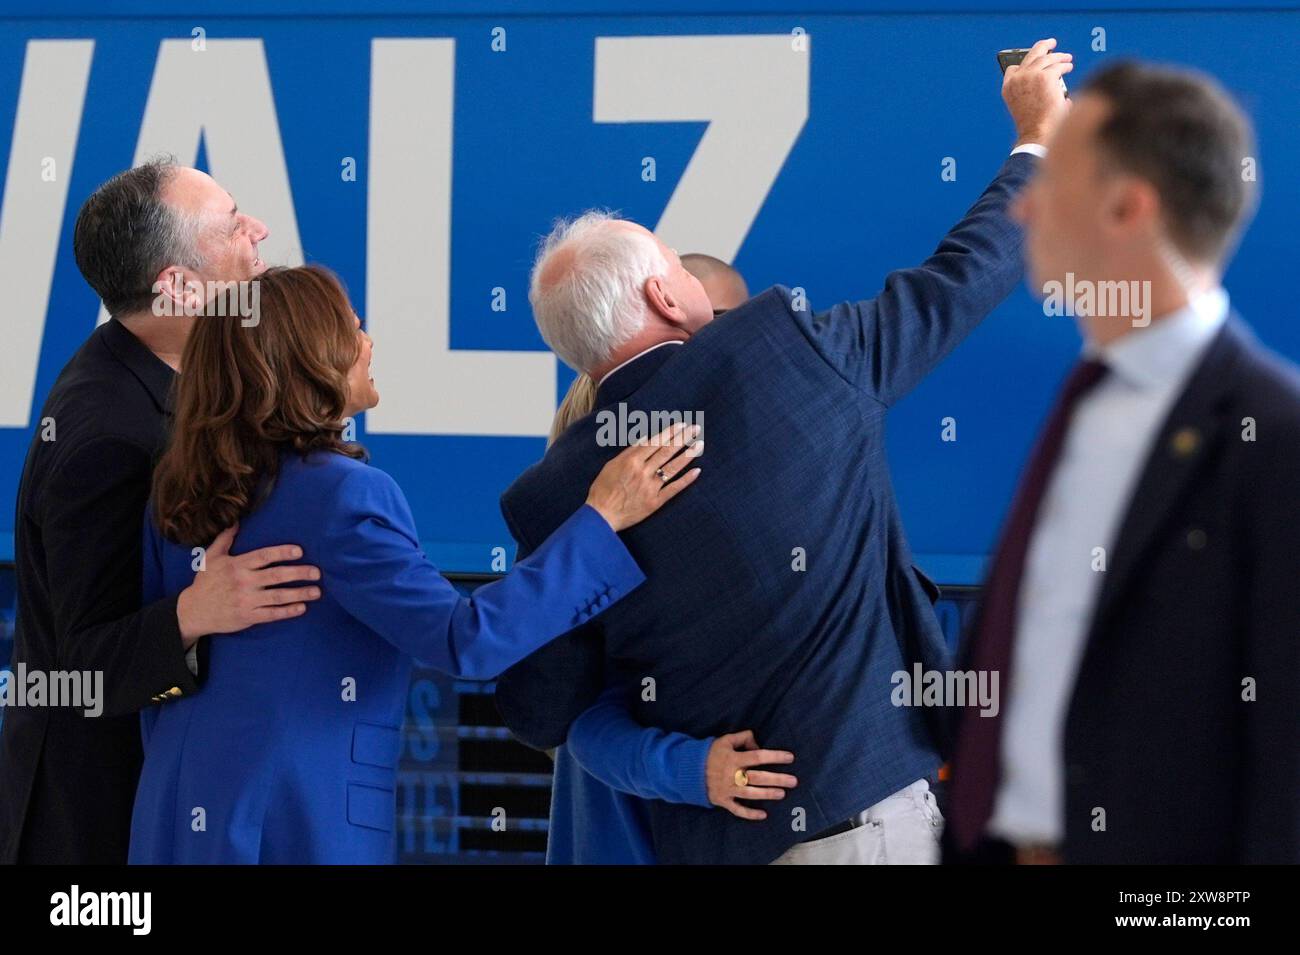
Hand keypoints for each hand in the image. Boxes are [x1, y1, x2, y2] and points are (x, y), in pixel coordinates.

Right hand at [176, 523, 322, 644]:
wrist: (193, 611)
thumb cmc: (205, 583)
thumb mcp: (210, 558)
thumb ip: (225, 539)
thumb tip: (236, 521)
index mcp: (237, 565)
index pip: (264, 556)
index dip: (282, 553)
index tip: (300, 551)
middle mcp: (244, 582)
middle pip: (276, 575)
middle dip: (299, 573)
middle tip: (317, 572)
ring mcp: (247, 600)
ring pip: (278, 596)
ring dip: (299, 594)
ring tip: (316, 591)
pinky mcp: (248, 616)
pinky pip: (271, 614)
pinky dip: (287, 611)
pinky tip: (302, 608)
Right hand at [585, 422, 702, 531]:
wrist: (602, 515)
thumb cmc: (603, 489)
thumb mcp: (611, 465)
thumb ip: (629, 452)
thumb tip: (645, 440)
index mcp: (631, 461)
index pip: (655, 442)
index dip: (670, 433)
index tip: (682, 425)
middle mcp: (643, 472)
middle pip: (667, 451)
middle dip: (683, 438)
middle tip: (696, 429)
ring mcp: (651, 487)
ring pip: (673, 468)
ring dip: (688, 455)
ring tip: (699, 445)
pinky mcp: (655, 502)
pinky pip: (673, 489)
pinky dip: (686, 480)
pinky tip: (697, 471)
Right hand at [705, 730, 796, 820]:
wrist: (688, 770)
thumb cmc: (710, 753)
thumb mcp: (725, 740)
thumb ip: (743, 738)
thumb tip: (759, 744)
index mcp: (733, 758)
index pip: (758, 757)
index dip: (775, 756)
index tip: (790, 757)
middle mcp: (732, 774)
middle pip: (758, 777)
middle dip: (777, 779)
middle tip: (793, 781)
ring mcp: (727, 789)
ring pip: (750, 794)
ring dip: (767, 794)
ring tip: (782, 794)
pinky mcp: (722, 800)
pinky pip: (737, 809)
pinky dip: (750, 814)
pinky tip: (763, 815)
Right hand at [1003, 37, 1072, 147]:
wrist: (1037, 133)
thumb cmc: (1033, 125)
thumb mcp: (1025, 107)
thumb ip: (1032, 92)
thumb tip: (1054, 82)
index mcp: (1008, 87)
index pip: (1013, 68)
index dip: (1024, 63)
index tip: (1034, 60)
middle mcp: (1017, 78)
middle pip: (1031, 55)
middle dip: (1043, 46)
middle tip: (1051, 43)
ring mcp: (1031, 76)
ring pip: (1048, 58)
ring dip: (1059, 56)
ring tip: (1067, 58)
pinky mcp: (1046, 77)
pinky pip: (1058, 66)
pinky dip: (1065, 65)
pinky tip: (1069, 67)